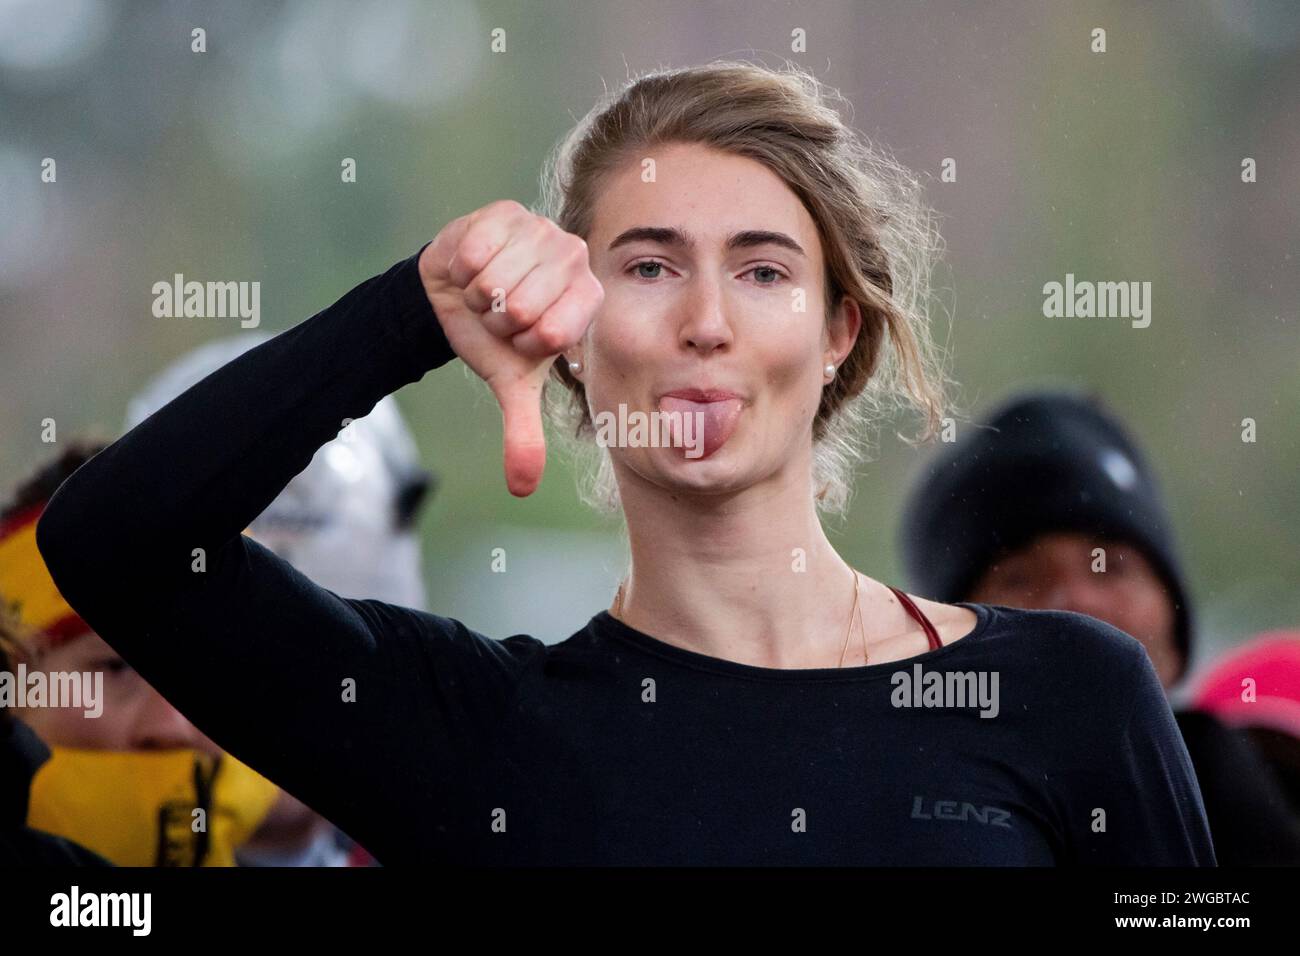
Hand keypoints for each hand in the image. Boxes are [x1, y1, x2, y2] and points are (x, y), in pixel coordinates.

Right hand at [418, 200, 603, 496]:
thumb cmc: (494, 337)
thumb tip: (522, 489)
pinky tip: (470, 265)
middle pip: (521, 306)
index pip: (551, 332)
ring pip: (495, 279)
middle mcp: (575, 258)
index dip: (521, 342)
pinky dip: (461, 267)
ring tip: (485, 288)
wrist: (452, 294)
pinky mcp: (507, 211)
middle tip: (498, 311)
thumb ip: (524, 434)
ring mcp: (542, 229)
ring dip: (476, 292)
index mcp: (589, 298)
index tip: (520, 336)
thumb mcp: (510, 384)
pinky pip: (474, 251)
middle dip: (495, 319)